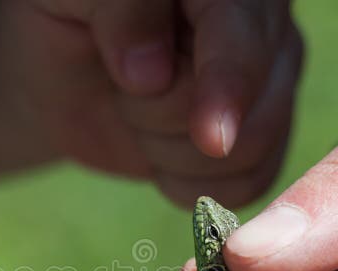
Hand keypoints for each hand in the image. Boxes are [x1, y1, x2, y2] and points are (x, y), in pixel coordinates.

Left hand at [0, 0, 301, 205]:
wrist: (68, 71)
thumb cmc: (71, 16)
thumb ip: (121, 9)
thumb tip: (152, 74)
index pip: (243, 33)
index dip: (229, 85)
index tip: (211, 139)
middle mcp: (263, 25)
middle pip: (254, 108)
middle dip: (164, 115)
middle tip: (122, 85)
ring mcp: (270, 82)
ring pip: (250, 153)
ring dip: (171, 151)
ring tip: (138, 111)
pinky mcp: (259, 136)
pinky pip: (246, 186)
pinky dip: (189, 184)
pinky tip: (158, 152)